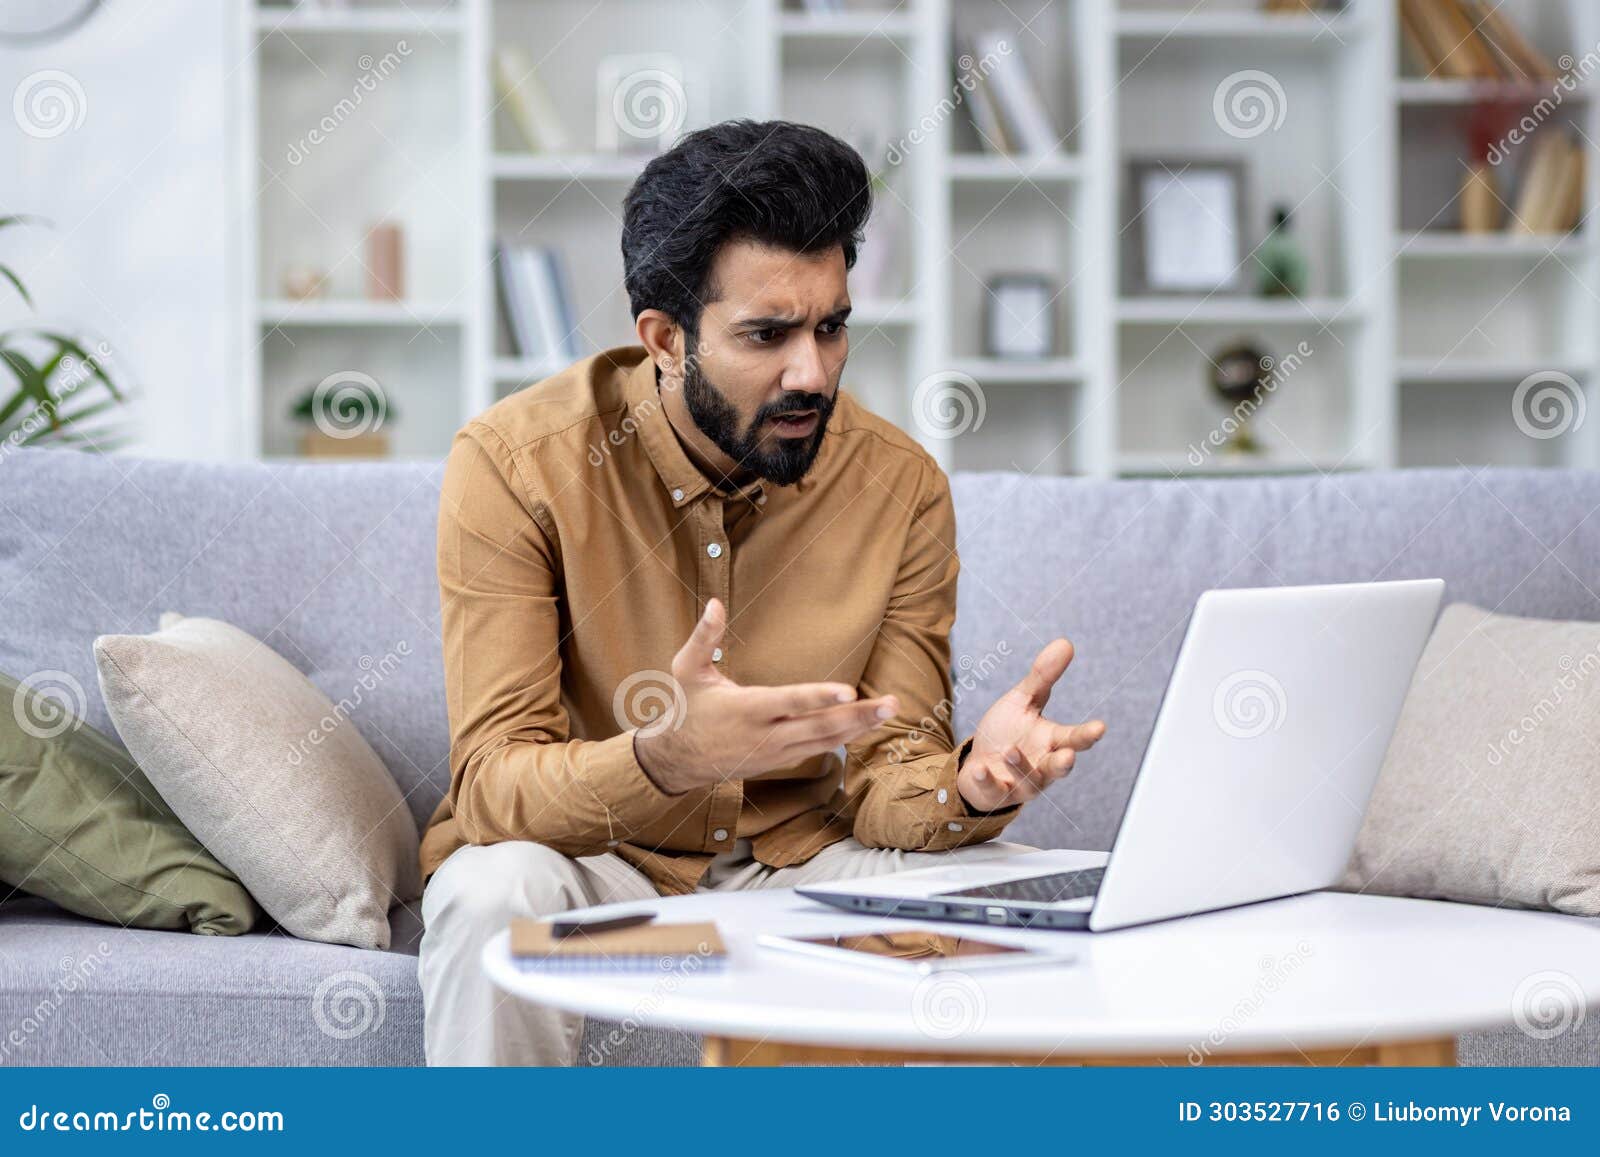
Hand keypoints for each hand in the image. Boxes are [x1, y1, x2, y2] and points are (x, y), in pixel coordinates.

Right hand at [633, 598, 895, 793]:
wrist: (680, 760)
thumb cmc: (686, 708)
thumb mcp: (687, 669)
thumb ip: (704, 636)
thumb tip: (715, 602)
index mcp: (745, 709)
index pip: (789, 702)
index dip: (819, 697)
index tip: (849, 690)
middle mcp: (766, 734)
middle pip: (819, 726)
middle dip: (858, 715)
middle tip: (892, 704)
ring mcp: (776, 752)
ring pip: (825, 741)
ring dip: (859, 726)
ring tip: (889, 711)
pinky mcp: (782, 760)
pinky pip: (820, 749)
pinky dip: (845, 737)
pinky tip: (867, 724)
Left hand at [956, 639, 1105, 812]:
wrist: (978, 763)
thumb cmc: (1008, 732)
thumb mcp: (1023, 700)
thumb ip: (1043, 676)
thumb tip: (1066, 642)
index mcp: (1052, 741)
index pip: (1075, 738)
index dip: (1088, 734)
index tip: (1100, 727)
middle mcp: (1041, 766)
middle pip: (1058, 767)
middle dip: (1063, 763)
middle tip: (1068, 756)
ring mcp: (1020, 783)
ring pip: (1028, 780)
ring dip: (1021, 766)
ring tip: (1011, 751)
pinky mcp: (996, 793)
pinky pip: (993, 791)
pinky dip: (986, 780)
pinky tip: (979, 769)